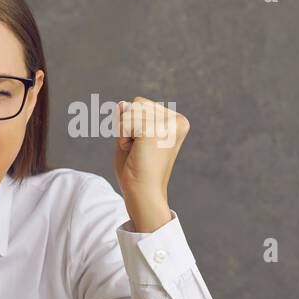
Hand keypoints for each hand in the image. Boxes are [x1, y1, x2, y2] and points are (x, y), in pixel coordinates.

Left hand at [113, 96, 187, 230]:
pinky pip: (123, 122)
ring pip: (128, 111)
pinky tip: (134, 153)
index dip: (133, 124)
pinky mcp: (154, 131)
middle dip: (128, 126)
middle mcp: (177, 121)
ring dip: (124, 133)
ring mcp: (167, 125)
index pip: (142, 104)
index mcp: (177, 122)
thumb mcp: (131, 137)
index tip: (144, 146)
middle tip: (139, 150)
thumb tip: (121, 103)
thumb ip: (127, 117)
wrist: (143, 195)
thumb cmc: (137, 170)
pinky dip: (122, 138)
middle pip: (136, 103)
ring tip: (138, 152)